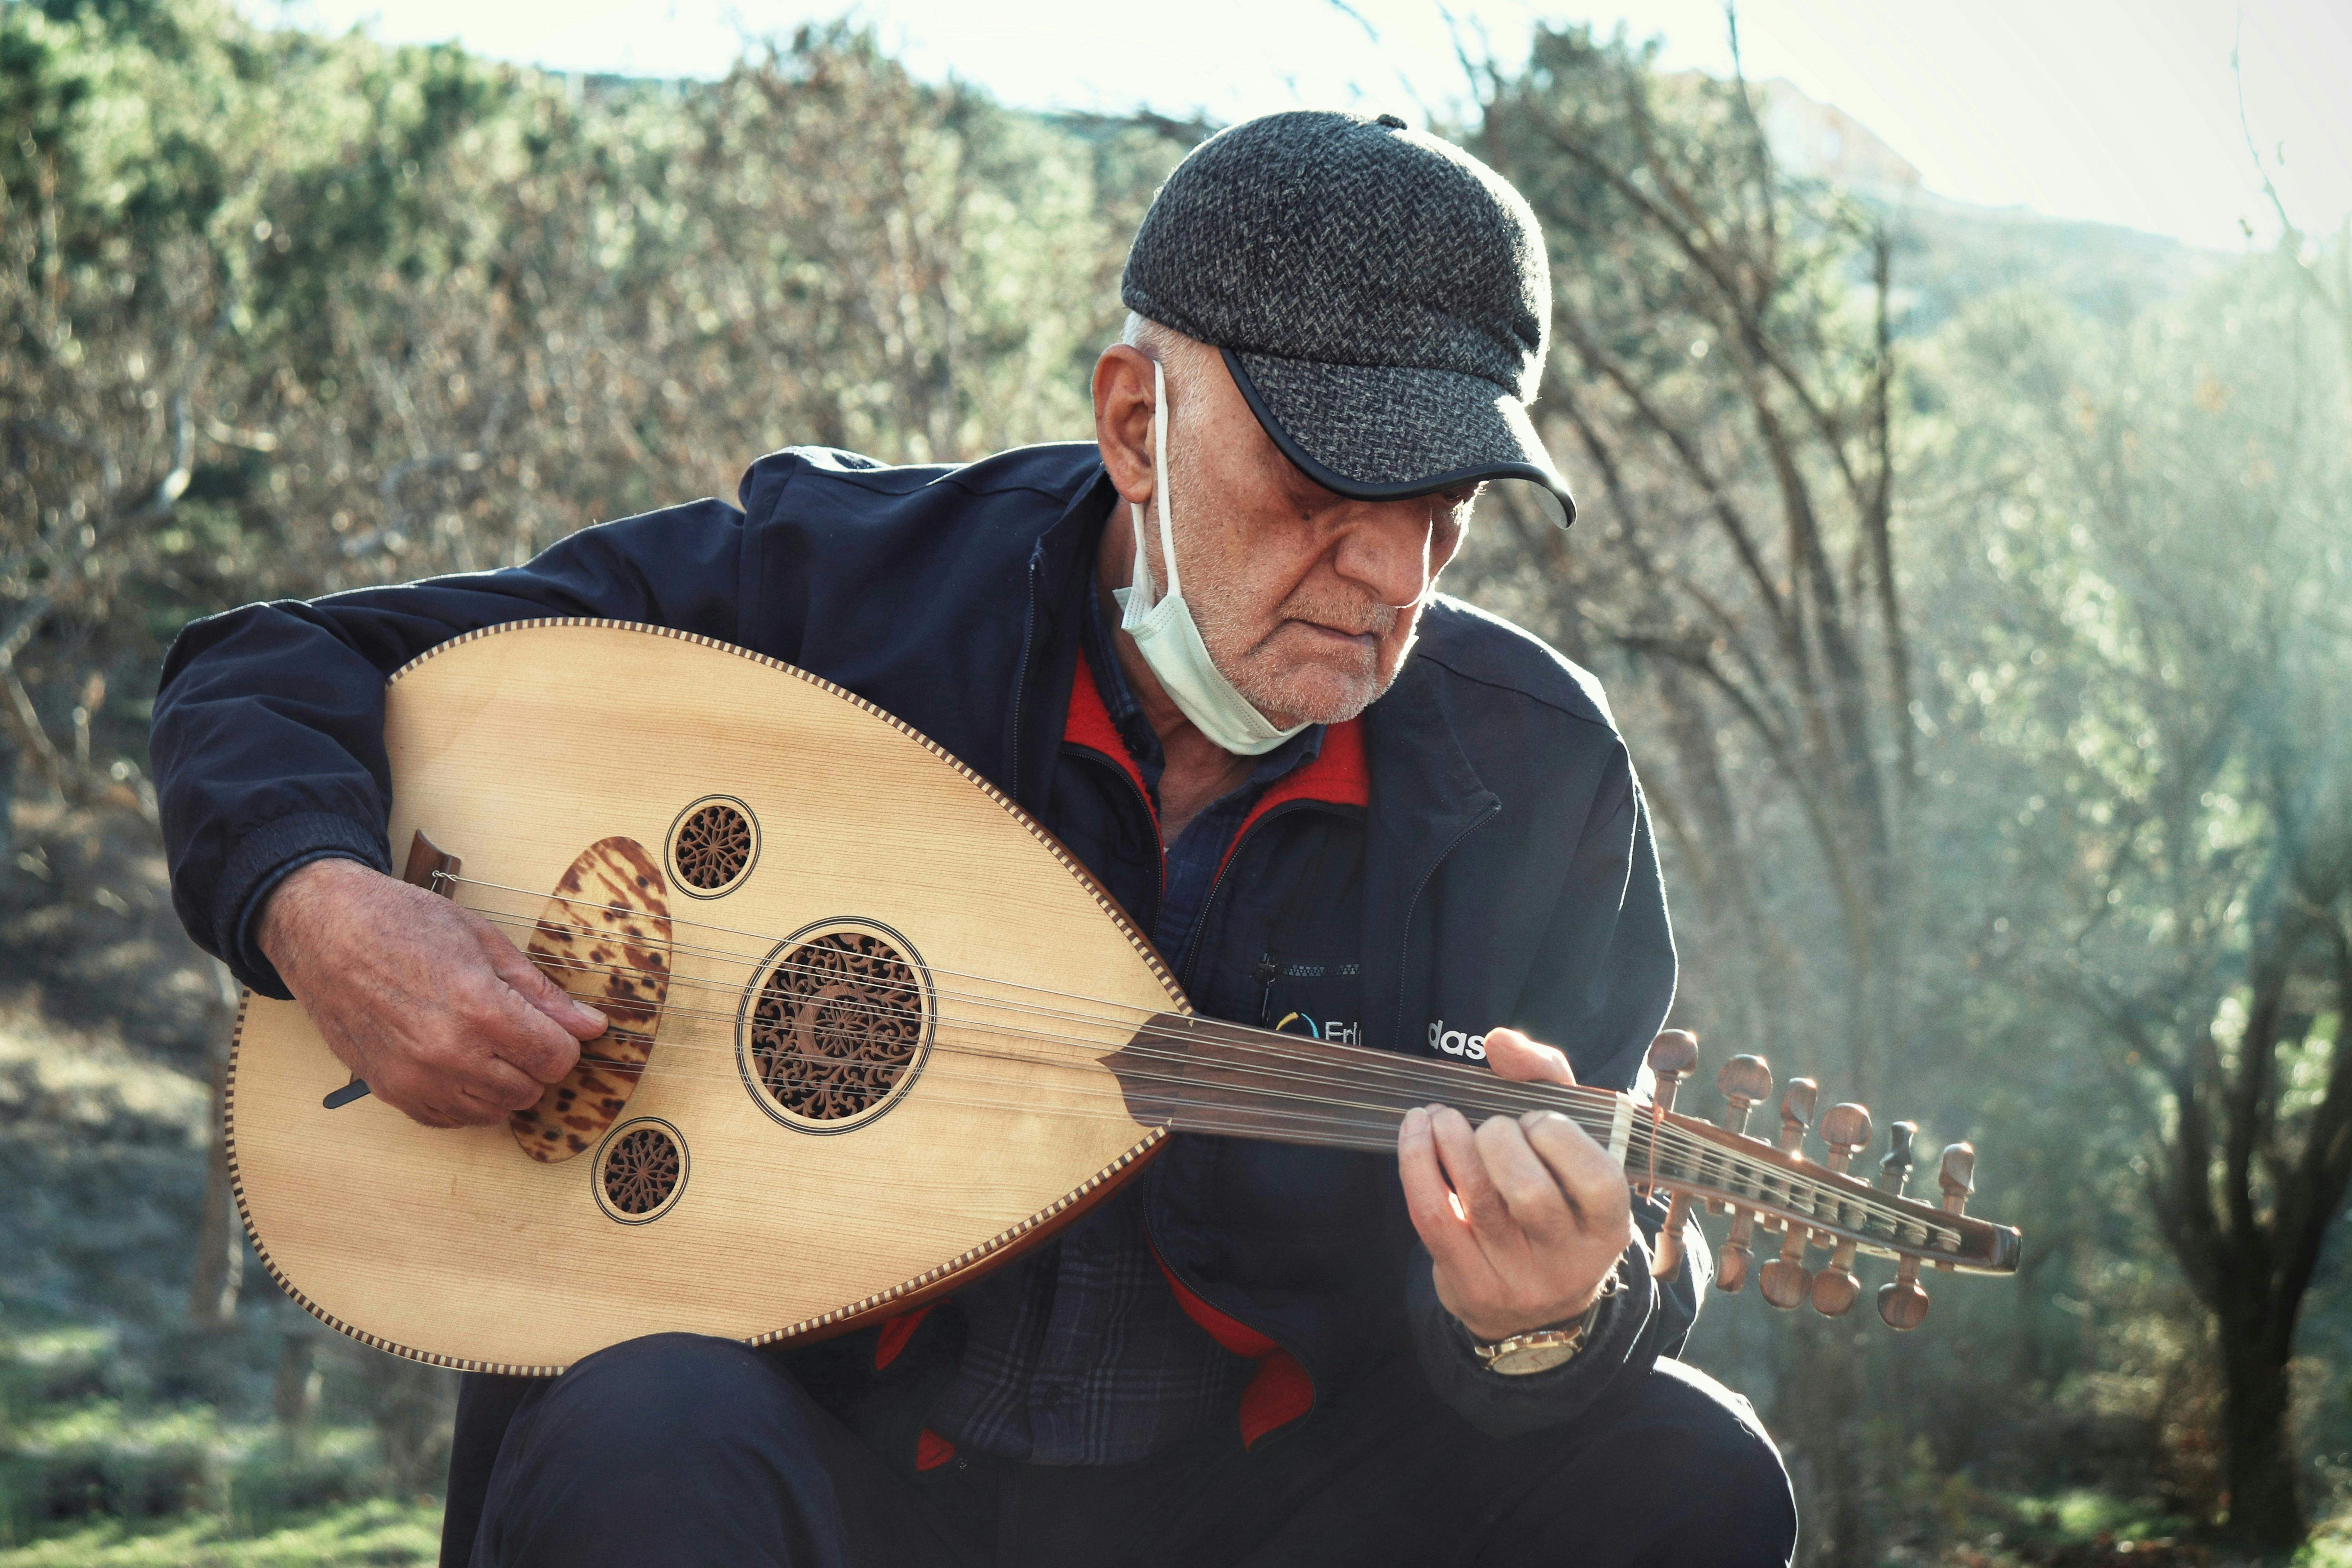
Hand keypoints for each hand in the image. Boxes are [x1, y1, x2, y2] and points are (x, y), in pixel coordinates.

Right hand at [258, 857, 606, 1128]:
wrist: (325, 930)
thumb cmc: (405, 924)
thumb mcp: (485, 942)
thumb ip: (542, 993)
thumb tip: (593, 1026)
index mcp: (479, 1009)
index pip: (557, 1058)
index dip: (563, 1040)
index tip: (550, 1024)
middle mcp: (448, 1053)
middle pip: (530, 1089)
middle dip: (535, 1062)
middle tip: (515, 1028)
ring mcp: (415, 1078)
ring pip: (493, 1111)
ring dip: (502, 1083)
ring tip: (483, 1041)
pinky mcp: (389, 1092)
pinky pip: (450, 1119)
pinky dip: (464, 1098)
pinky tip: (455, 1060)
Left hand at [1398, 1026, 1635, 1342]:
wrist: (1529, 1307)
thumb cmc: (1552, 1198)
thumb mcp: (1568, 1144)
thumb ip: (1546, 1082)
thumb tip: (1500, 1041)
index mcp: (1609, 1226)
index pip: (1596, 1178)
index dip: (1558, 1136)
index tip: (1534, 1120)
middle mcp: (1568, 1260)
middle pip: (1529, 1191)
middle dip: (1499, 1138)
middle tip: (1489, 1125)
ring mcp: (1516, 1279)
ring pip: (1477, 1200)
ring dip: (1450, 1139)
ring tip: (1441, 1115)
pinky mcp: (1466, 1284)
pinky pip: (1433, 1216)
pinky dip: (1416, 1162)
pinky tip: (1414, 1129)